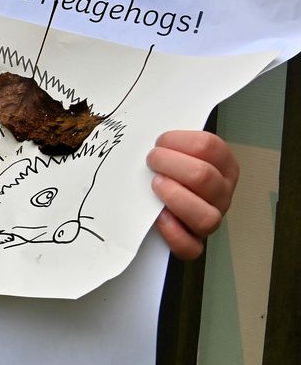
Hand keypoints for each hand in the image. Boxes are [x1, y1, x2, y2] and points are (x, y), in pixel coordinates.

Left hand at [148, 130, 238, 259]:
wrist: (155, 199)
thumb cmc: (164, 167)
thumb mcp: (171, 146)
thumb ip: (168, 137)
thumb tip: (141, 117)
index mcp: (222, 164)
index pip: (210, 147)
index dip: (179, 141)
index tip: (159, 142)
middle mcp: (222, 192)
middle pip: (205, 177)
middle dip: (171, 165)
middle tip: (152, 161)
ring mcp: (211, 218)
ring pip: (206, 216)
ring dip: (175, 198)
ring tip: (156, 186)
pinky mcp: (194, 242)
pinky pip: (192, 247)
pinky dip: (174, 233)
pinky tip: (159, 218)